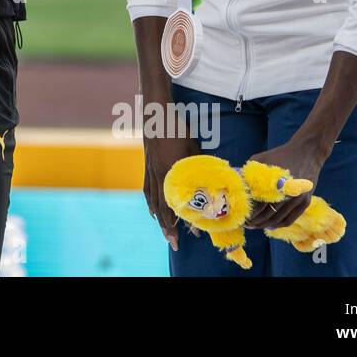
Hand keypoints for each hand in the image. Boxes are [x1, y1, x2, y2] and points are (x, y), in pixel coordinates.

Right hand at [143, 133, 199, 250]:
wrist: (155, 113)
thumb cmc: (177, 127)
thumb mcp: (192, 146)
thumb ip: (198, 165)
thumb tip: (209, 181)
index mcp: (171, 170)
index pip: (176, 202)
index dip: (182, 219)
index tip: (190, 234)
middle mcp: (159, 174)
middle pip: (162, 206)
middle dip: (168, 226)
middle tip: (173, 243)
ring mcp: (150, 170)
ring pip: (153, 200)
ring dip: (158, 218)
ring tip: (164, 231)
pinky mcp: (146, 166)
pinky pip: (147, 190)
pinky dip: (150, 202)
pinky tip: (152, 211)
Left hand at [244, 137, 329, 229]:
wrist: (307, 152)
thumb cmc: (280, 155)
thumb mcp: (261, 159)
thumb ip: (249, 172)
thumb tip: (235, 185)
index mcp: (275, 182)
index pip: (259, 204)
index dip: (249, 213)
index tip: (240, 217)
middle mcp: (288, 193)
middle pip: (268, 214)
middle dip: (255, 221)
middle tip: (245, 224)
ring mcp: (298, 198)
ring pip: (279, 219)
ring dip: (265, 225)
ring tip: (255, 226)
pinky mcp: (306, 202)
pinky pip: (291, 219)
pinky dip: (279, 225)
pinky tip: (270, 227)